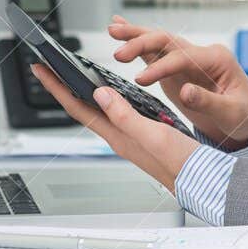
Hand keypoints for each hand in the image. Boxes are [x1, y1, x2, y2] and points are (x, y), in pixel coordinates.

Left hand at [29, 64, 198, 192]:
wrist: (205, 181)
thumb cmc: (183, 164)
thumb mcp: (154, 135)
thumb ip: (126, 116)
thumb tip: (100, 94)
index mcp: (118, 136)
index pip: (78, 108)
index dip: (57, 87)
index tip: (41, 69)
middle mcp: (120, 135)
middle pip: (83, 106)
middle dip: (64, 86)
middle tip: (50, 67)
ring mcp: (131, 135)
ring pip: (99, 108)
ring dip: (83, 90)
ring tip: (73, 75)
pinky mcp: (144, 132)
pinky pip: (118, 110)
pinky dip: (109, 95)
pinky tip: (113, 91)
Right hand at [106, 16, 247, 149]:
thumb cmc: (245, 116)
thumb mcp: (232, 113)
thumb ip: (209, 102)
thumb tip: (186, 90)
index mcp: (217, 60)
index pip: (183, 57)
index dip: (161, 68)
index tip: (141, 80)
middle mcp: (202, 54)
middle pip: (167, 40)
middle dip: (142, 43)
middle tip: (118, 56)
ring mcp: (189, 60)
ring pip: (158, 41)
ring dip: (135, 35)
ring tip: (112, 30)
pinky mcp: (178, 69)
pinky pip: (155, 52)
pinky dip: (137, 41)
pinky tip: (120, 30)